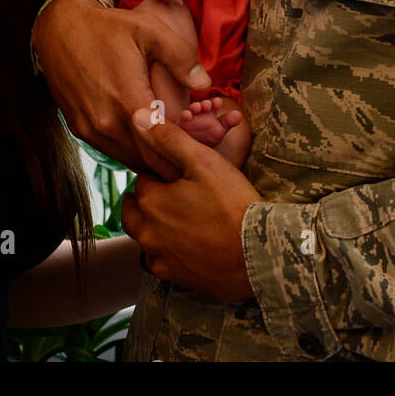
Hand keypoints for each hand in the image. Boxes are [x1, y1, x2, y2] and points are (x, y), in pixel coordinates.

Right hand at [32, 0, 211, 178]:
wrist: (60, 29)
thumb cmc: (108, 28)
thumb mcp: (149, 31)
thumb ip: (181, 57)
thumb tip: (205, 84)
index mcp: (127, 99)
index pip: (164, 144)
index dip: (186, 149)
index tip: (203, 147)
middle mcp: (105, 122)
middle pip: (149, 160)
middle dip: (172, 158)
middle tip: (193, 151)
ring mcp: (90, 128)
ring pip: (130, 160)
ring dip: (152, 157)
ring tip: (173, 146)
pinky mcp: (79, 129)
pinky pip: (113, 150)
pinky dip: (132, 150)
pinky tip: (146, 137)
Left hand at [121, 108, 259, 301]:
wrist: (260, 256)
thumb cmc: (232, 204)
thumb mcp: (203, 162)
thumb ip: (168, 139)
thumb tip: (137, 116)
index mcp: (150, 201)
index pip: (142, 179)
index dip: (161, 176)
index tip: (181, 177)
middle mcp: (147, 232)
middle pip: (134, 209)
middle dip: (148, 201)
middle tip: (179, 196)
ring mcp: (160, 258)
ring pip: (144, 236)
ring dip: (155, 227)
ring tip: (185, 218)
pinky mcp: (175, 278)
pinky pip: (160, 261)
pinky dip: (168, 251)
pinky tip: (189, 243)